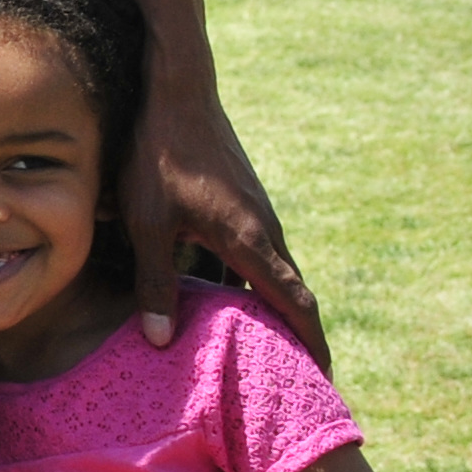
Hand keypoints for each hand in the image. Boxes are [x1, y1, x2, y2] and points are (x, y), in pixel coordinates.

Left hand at [126, 75, 319, 363]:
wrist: (178, 91)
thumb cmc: (158, 154)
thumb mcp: (147, 220)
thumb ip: (155, 280)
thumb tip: (160, 340)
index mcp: (251, 240)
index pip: (295, 304)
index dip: (310, 344)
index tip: (324, 381)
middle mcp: (266, 229)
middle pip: (293, 295)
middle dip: (298, 337)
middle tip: (301, 378)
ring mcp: (259, 213)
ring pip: (275, 273)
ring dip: (277, 310)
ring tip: (270, 349)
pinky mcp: (245, 202)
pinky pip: (260, 253)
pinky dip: (257, 283)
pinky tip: (233, 299)